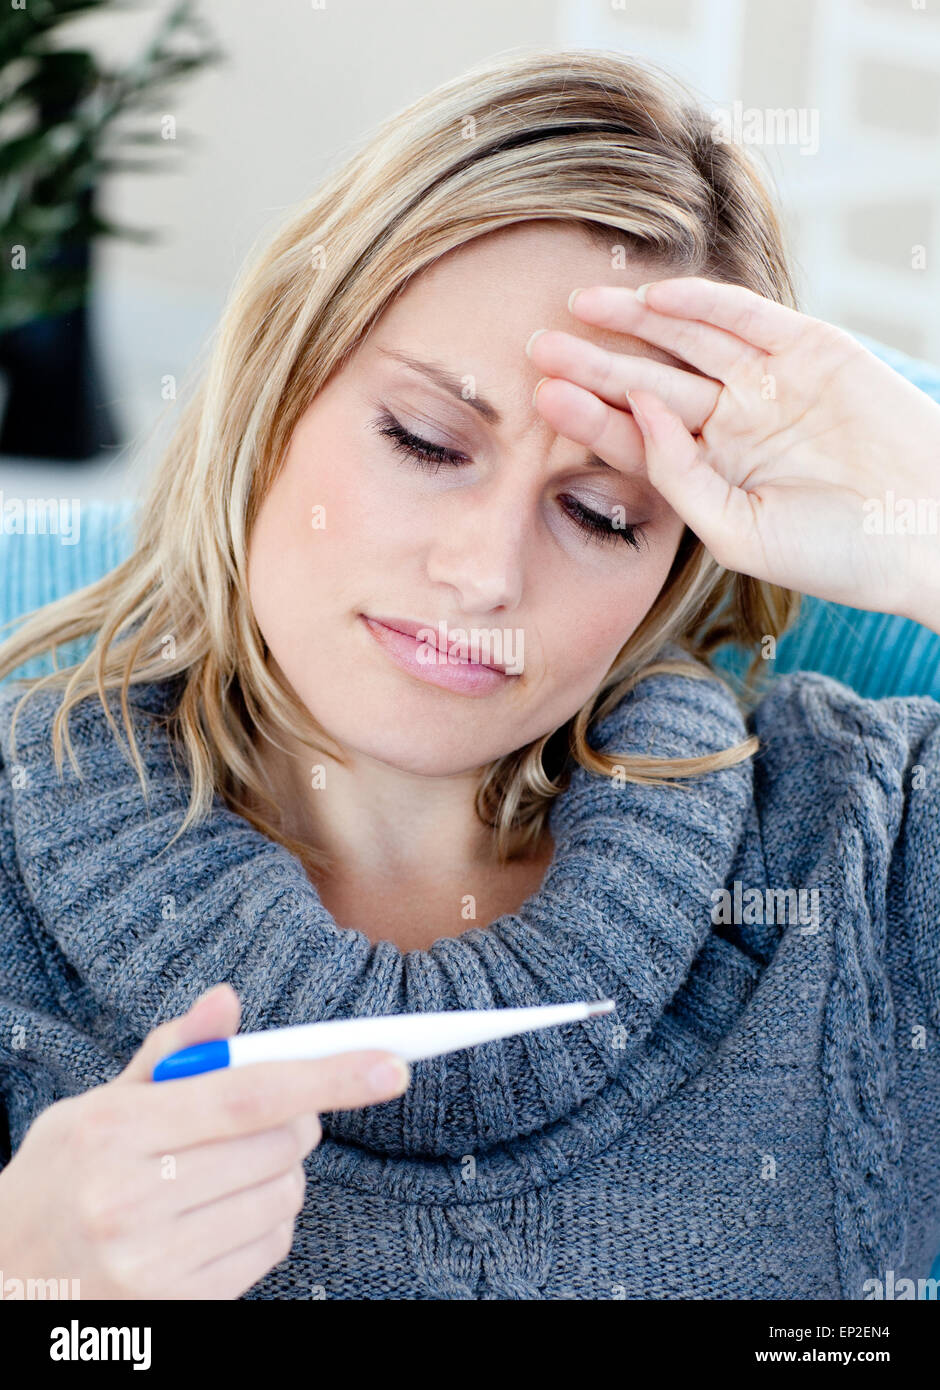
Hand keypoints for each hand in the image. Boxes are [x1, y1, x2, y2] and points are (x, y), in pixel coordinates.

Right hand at [0, 983, 409, 1298]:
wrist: (6, 1283)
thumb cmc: (58, 1180)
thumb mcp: (94, 1106)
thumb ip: (169, 1052)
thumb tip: (227, 1001)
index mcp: (113, 1133)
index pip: (244, 1094)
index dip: (326, 1076)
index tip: (391, 1065)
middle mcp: (132, 1201)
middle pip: (277, 1145)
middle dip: (297, 1117)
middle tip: (272, 1112)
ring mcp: (154, 1265)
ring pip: (284, 1196)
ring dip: (283, 1171)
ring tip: (233, 1166)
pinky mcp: (180, 1309)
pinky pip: (271, 1247)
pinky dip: (269, 1219)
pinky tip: (224, 1212)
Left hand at [527, 277, 939, 630]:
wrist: (926, 534)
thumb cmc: (834, 553)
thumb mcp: (737, 532)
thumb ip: (680, 476)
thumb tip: (638, 408)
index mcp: (712, 473)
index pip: (637, 437)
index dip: (590, 416)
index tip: (542, 397)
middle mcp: (734, 423)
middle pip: (650, 383)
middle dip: (597, 364)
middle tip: (540, 346)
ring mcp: (769, 384)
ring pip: (689, 342)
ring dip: (637, 322)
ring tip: (582, 306)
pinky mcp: (810, 349)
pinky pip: (746, 317)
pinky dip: (703, 303)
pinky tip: (653, 296)